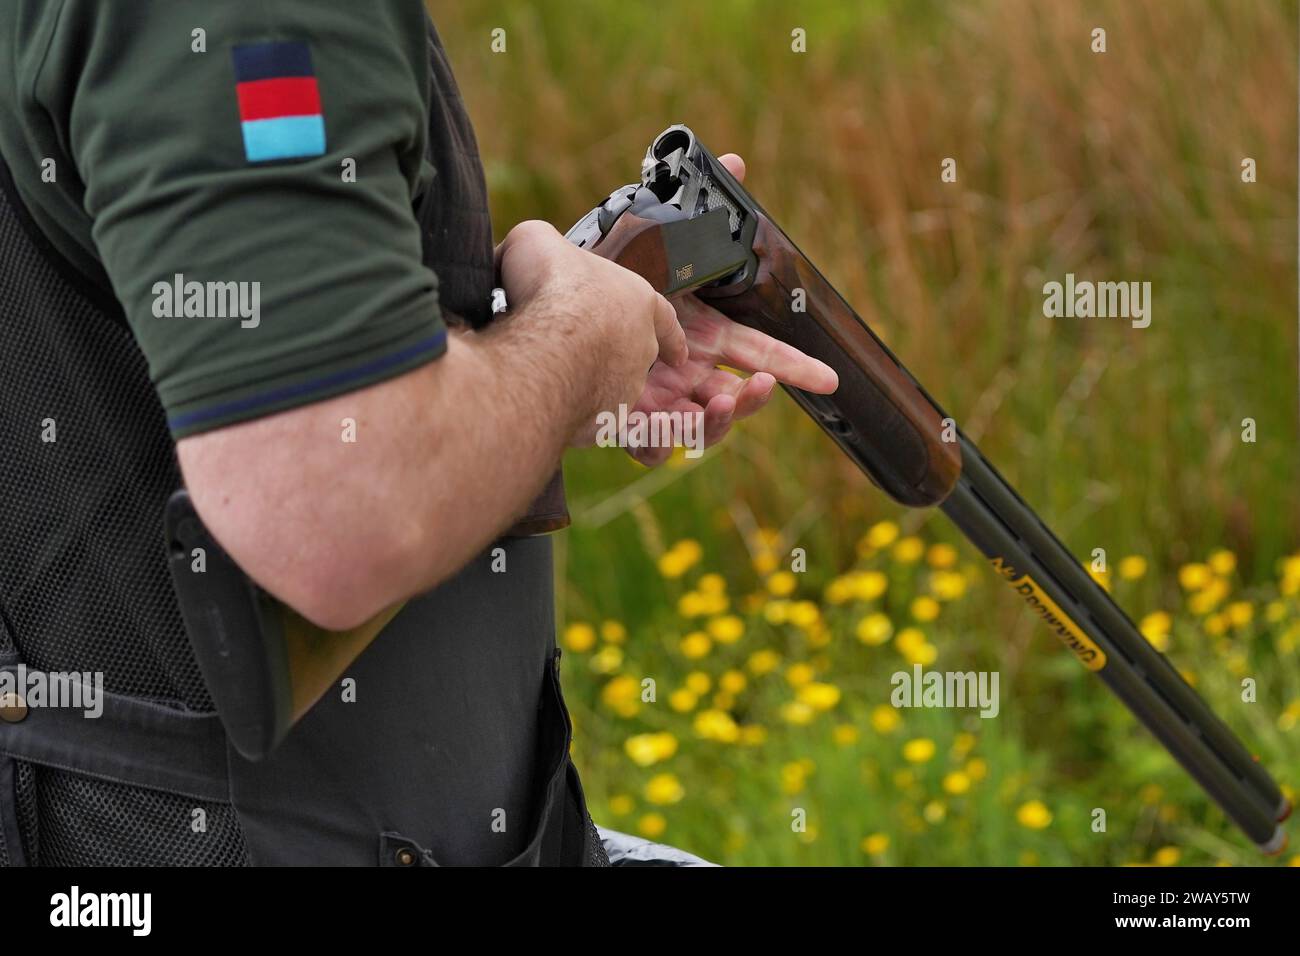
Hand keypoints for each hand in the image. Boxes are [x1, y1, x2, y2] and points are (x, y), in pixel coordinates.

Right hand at [494, 219, 687, 443]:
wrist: (548, 343)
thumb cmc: (550, 286)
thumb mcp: (536, 242)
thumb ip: (537, 251)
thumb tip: (515, 263)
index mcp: (639, 302)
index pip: (663, 317)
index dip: (669, 332)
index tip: (681, 356)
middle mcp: (641, 349)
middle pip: (632, 355)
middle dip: (609, 358)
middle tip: (579, 355)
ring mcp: (624, 389)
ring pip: (609, 390)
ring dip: (586, 387)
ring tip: (552, 381)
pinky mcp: (602, 424)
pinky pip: (587, 422)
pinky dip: (568, 415)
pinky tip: (543, 407)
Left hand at [624, 153, 838, 465]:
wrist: (539, 297)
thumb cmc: (597, 270)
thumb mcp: (649, 236)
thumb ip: (697, 209)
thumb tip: (734, 161)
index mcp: (697, 334)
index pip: (755, 352)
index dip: (793, 365)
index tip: (830, 377)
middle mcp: (682, 372)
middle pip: (735, 397)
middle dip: (758, 399)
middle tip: (761, 386)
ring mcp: (653, 400)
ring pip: (701, 428)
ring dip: (720, 421)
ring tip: (723, 400)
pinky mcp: (620, 422)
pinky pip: (649, 447)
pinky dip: (659, 446)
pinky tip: (657, 435)